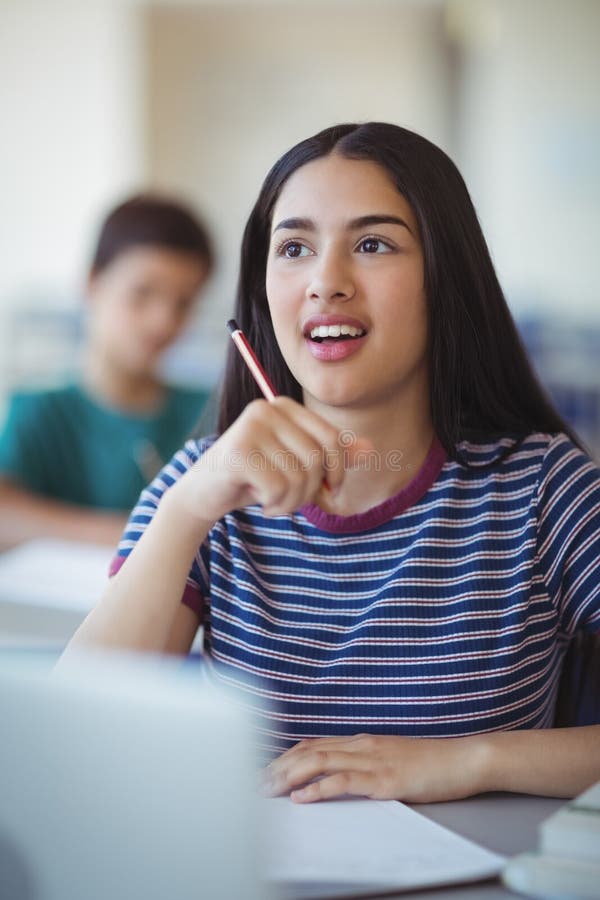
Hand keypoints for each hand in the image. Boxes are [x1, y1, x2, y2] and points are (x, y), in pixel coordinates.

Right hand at [172, 396, 371, 523]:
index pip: (332, 438)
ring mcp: (250, 427)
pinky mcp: (238, 451)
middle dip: (311, 490)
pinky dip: (275, 504)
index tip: (327, 491)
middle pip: (317, 458)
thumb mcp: (296, 467)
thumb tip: (369, 450)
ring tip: (273, 501)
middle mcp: (268, 409)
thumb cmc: (254, 478)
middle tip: (291, 500)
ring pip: (299, 476)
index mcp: (285, 406)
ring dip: (292, 502)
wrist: (205, 493)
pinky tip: (259, 501)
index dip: (338, 471)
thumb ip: (331, 458)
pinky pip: (279, 488)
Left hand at [263, 733, 487, 803]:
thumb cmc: (430, 763)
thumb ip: (364, 761)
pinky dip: (319, 789)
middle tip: (255, 784)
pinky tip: (302, 798)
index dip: (284, 757)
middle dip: (278, 768)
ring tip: (268, 790)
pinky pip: (345, 782)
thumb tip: (336, 771)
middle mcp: (362, 746)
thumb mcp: (390, 757)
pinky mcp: (385, 780)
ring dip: (289, 777)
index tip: (263, 771)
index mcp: (362, 741)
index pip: (312, 745)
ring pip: (320, 762)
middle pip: (309, 752)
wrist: (464, 759)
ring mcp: (373, 761)